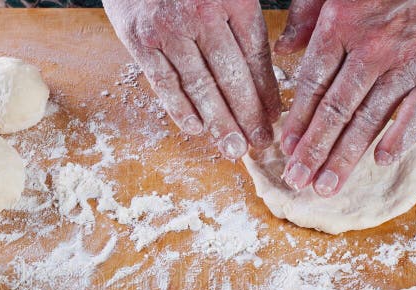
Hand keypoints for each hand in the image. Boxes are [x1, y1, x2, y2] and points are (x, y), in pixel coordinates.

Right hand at [103, 0, 281, 159]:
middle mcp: (202, 15)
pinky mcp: (140, 41)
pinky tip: (196, 129)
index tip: (275, 116)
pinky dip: (180, 109)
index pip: (255, 54)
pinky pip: (164, 83)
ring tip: (233, 148)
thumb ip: (247, 16)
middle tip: (261, 143)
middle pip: (231, 76)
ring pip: (200, 86)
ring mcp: (169, 31)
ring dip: (219, 122)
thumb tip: (275, 56)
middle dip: (249, 116)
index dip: (267, 90)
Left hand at [273, 0, 415, 196]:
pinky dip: (399, 139)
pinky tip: (380, 161)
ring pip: (368, 120)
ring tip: (326, 186)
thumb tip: (283, 49)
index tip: (285, 147)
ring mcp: (405, 65)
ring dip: (345, 158)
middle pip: (334, 110)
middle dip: (313, 150)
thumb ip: (308, 15)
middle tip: (297, 180)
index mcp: (342, 26)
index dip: (296, 119)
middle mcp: (371, 50)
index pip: (312, 83)